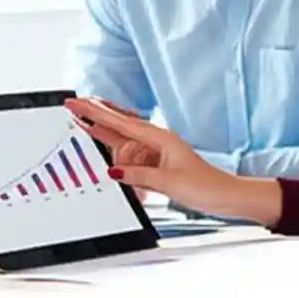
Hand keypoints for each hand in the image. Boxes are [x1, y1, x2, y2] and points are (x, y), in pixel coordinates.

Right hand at [66, 97, 235, 212]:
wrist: (223, 195)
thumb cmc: (204, 185)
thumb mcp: (167, 181)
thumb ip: (139, 176)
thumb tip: (114, 171)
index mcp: (160, 138)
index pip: (121, 123)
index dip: (97, 113)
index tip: (79, 103)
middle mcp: (158, 141)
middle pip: (120, 125)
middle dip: (97, 115)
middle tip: (75, 106)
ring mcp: (157, 152)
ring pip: (124, 142)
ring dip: (107, 139)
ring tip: (85, 126)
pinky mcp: (159, 164)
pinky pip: (132, 158)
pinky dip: (120, 158)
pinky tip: (110, 160)